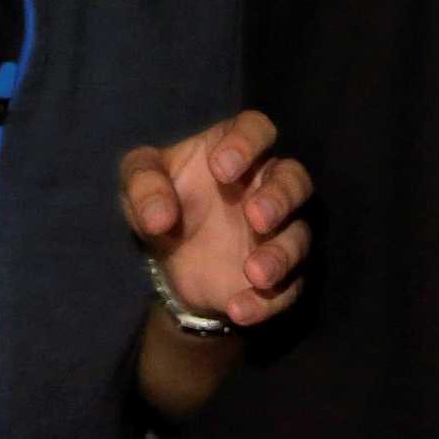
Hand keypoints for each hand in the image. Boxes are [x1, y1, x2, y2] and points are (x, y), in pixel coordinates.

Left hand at [119, 109, 312, 327]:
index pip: (257, 128)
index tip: (221, 169)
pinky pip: (290, 287)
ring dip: (282, 254)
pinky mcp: (282, 275)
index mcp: (234, 150)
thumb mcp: (138, 184)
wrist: (169, 262)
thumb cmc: (159, 202)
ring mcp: (278, 232)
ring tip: (254, 273)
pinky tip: (238, 309)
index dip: (247, 144)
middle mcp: (266, 186)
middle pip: (295, 179)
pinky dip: (268, 301)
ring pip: (300, 235)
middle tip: (255, 217)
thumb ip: (142, 184)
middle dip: (280, 197)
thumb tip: (159, 216)